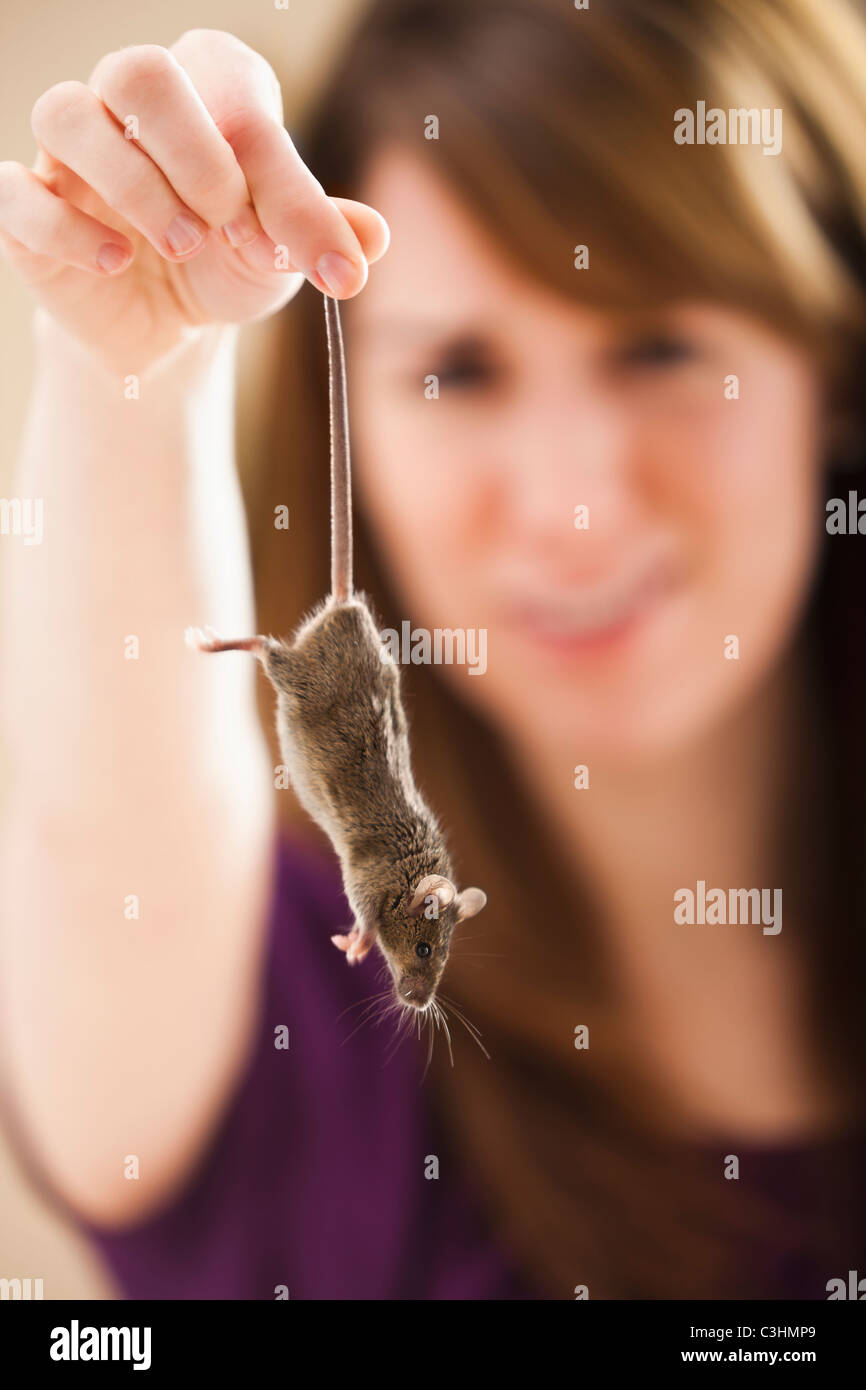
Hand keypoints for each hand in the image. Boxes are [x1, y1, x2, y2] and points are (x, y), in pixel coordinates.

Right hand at [0, 29, 388, 370]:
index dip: (270, 172)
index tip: (299, 250)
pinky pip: (15, 191)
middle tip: (223, 225)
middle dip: (192, 152)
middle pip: (139, 71)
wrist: (167, 329)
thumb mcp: (282, 252)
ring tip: (182, 245)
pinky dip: (67, 228)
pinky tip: (117, 264)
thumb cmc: (226, 264)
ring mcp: (70, 154)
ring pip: (65, 112)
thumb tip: (374, 237)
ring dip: (132, 184)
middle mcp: (129, 105)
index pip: (233, 95)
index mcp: (204, 92)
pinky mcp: (28, 207)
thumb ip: (323, 235)